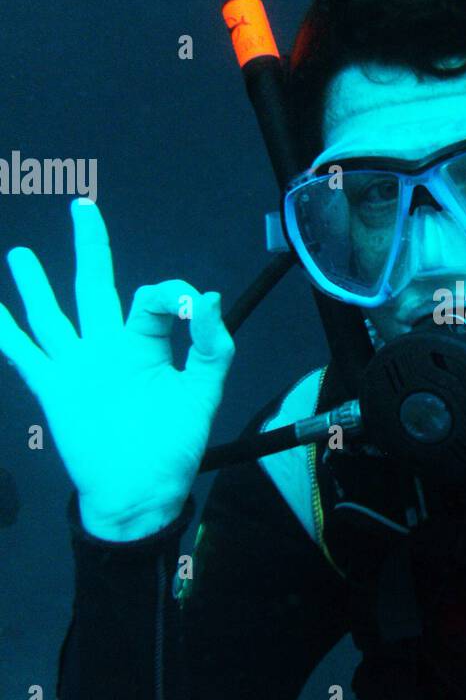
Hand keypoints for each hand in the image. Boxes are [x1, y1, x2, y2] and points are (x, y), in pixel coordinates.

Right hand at [0, 199, 234, 538]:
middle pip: (95, 286)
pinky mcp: (54, 389)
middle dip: (92, 246)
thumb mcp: (201, 394)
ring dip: (36, 285)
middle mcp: (108, 348)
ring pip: (53, 316)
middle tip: (83, 206)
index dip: (171, 294)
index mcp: (145, 345)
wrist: (139, 492)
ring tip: (23, 254)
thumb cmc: (172, 446)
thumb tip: (210, 297)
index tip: (189, 308)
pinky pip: (25, 356)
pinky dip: (4, 332)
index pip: (151, 299)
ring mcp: (78, 367)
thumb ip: (210, 346)